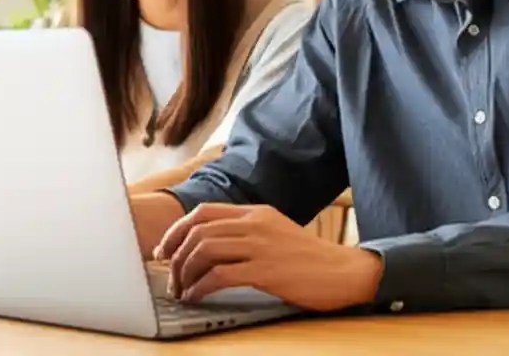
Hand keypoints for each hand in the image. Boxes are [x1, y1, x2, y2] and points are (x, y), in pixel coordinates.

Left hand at [154, 203, 381, 310]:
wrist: (343, 272)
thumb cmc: (308, 259)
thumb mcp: (275, 233)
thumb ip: (246, 232)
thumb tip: (208, 246)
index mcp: (256, 212)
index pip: (203, 212)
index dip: (177, 230)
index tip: (165, 250)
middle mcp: (255, 223)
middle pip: (198, 231)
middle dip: (176, 255)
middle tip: (170, 277)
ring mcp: (260, 245)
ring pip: (204, 250)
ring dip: (185, 272)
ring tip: (182, 290)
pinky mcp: (266, 270)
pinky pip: (220, 275)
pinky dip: (201, 286)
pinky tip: (197, 296)